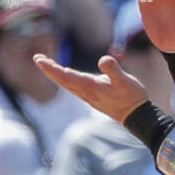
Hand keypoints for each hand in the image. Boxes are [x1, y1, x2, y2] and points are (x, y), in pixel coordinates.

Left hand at [34, 51, 148, 124]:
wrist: (137, 116)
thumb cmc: (132, 96)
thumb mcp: (125, 81)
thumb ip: (114, 70)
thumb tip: (104, 60)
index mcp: (91, 87)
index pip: (66, 76)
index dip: (52, 68)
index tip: (39, 60)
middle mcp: (86, 93)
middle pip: (63, 81)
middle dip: (49, 69)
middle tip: (37, 58)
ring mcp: (89, 96)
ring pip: (67, 84)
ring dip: (55, 74)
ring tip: (45, 63)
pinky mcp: (93, 97)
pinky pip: (73, 87)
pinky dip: (65, 79)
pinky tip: (63, 75)